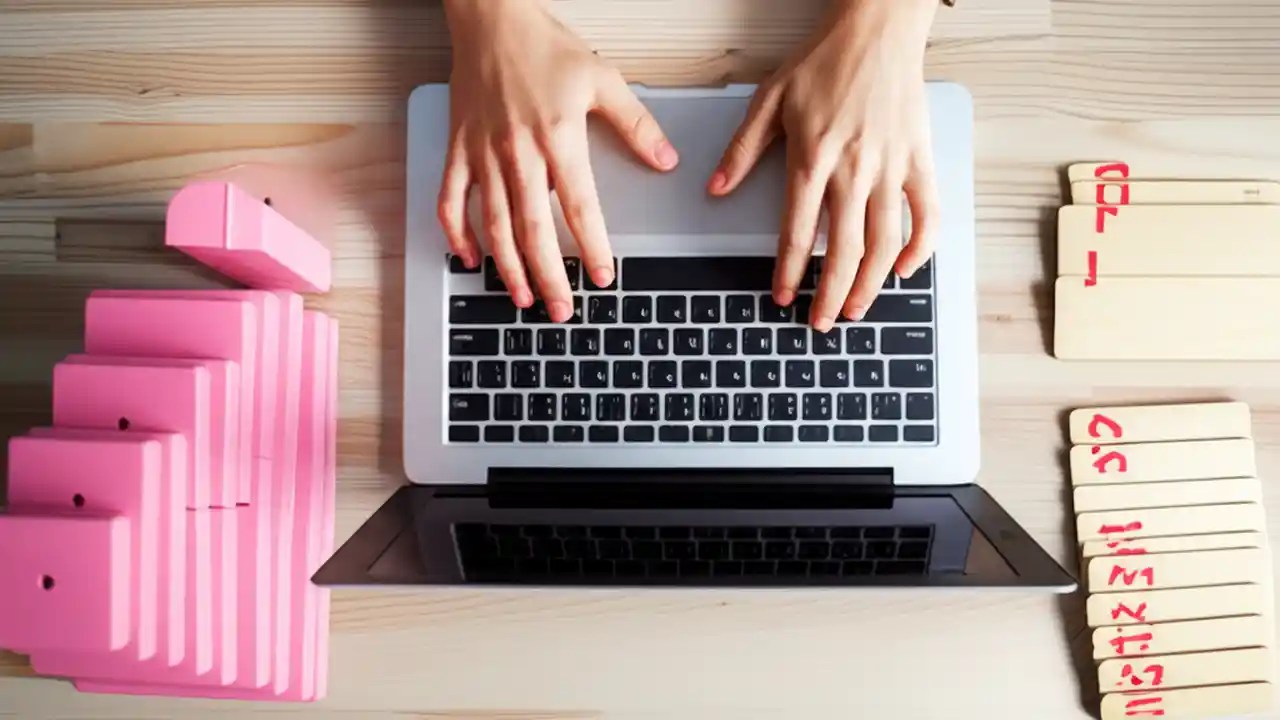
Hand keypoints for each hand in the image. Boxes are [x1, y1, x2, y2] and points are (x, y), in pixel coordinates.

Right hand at [440, 0, 678, 321]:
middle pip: (533, 230)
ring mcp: (482, 155)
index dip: (593, 247)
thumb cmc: (545, 46)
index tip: (604, 277)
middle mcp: (517, 153)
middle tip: (562, 309)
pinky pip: (450, 201)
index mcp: (557, 138)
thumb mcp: (603, 79)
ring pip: (492, 225)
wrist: (491, 18)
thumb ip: (636, 125)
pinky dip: (456, 234)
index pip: (579, 207)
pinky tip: (468, 258)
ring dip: (507, 267)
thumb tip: (665, 161)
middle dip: (548, 276)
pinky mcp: (457, 150)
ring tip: (522, 297)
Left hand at [708, 0, 939, 330]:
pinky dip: (920, 247)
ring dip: (870, 283)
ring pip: (885, 242)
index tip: (781, 296)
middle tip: (821, 322)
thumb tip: (716, 189)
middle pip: (844, 249)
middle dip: (830, 294)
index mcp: (813, 158)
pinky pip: (928, 214)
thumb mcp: (769, 99)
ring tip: (856, 309)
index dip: (788, 271)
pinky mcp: (920, 160)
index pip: (798, 231)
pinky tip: (904, 269)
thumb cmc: (824, 60)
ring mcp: (893, 167)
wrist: (878, 28)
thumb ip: (743, 149)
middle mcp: (855, 169)